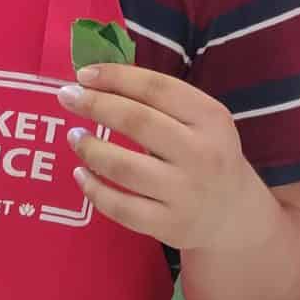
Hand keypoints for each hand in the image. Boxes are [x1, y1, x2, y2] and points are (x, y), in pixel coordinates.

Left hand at [59, 65, 275, 252]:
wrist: (233, 215)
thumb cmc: (207, 154)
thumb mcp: (201, 121)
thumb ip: (161, 101)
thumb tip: (99, 78)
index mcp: (211, 117)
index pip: (157, 88)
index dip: (116, 77)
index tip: (83, 74)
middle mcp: (201, 153)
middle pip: (137, 122)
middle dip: (95, 105)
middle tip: (66, 97)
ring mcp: (185, 192)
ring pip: (124, 167)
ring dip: (90, 148)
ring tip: (74, 136)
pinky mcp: (169, 225)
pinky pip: (120, 207)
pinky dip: (93, 189)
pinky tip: (80, 173)